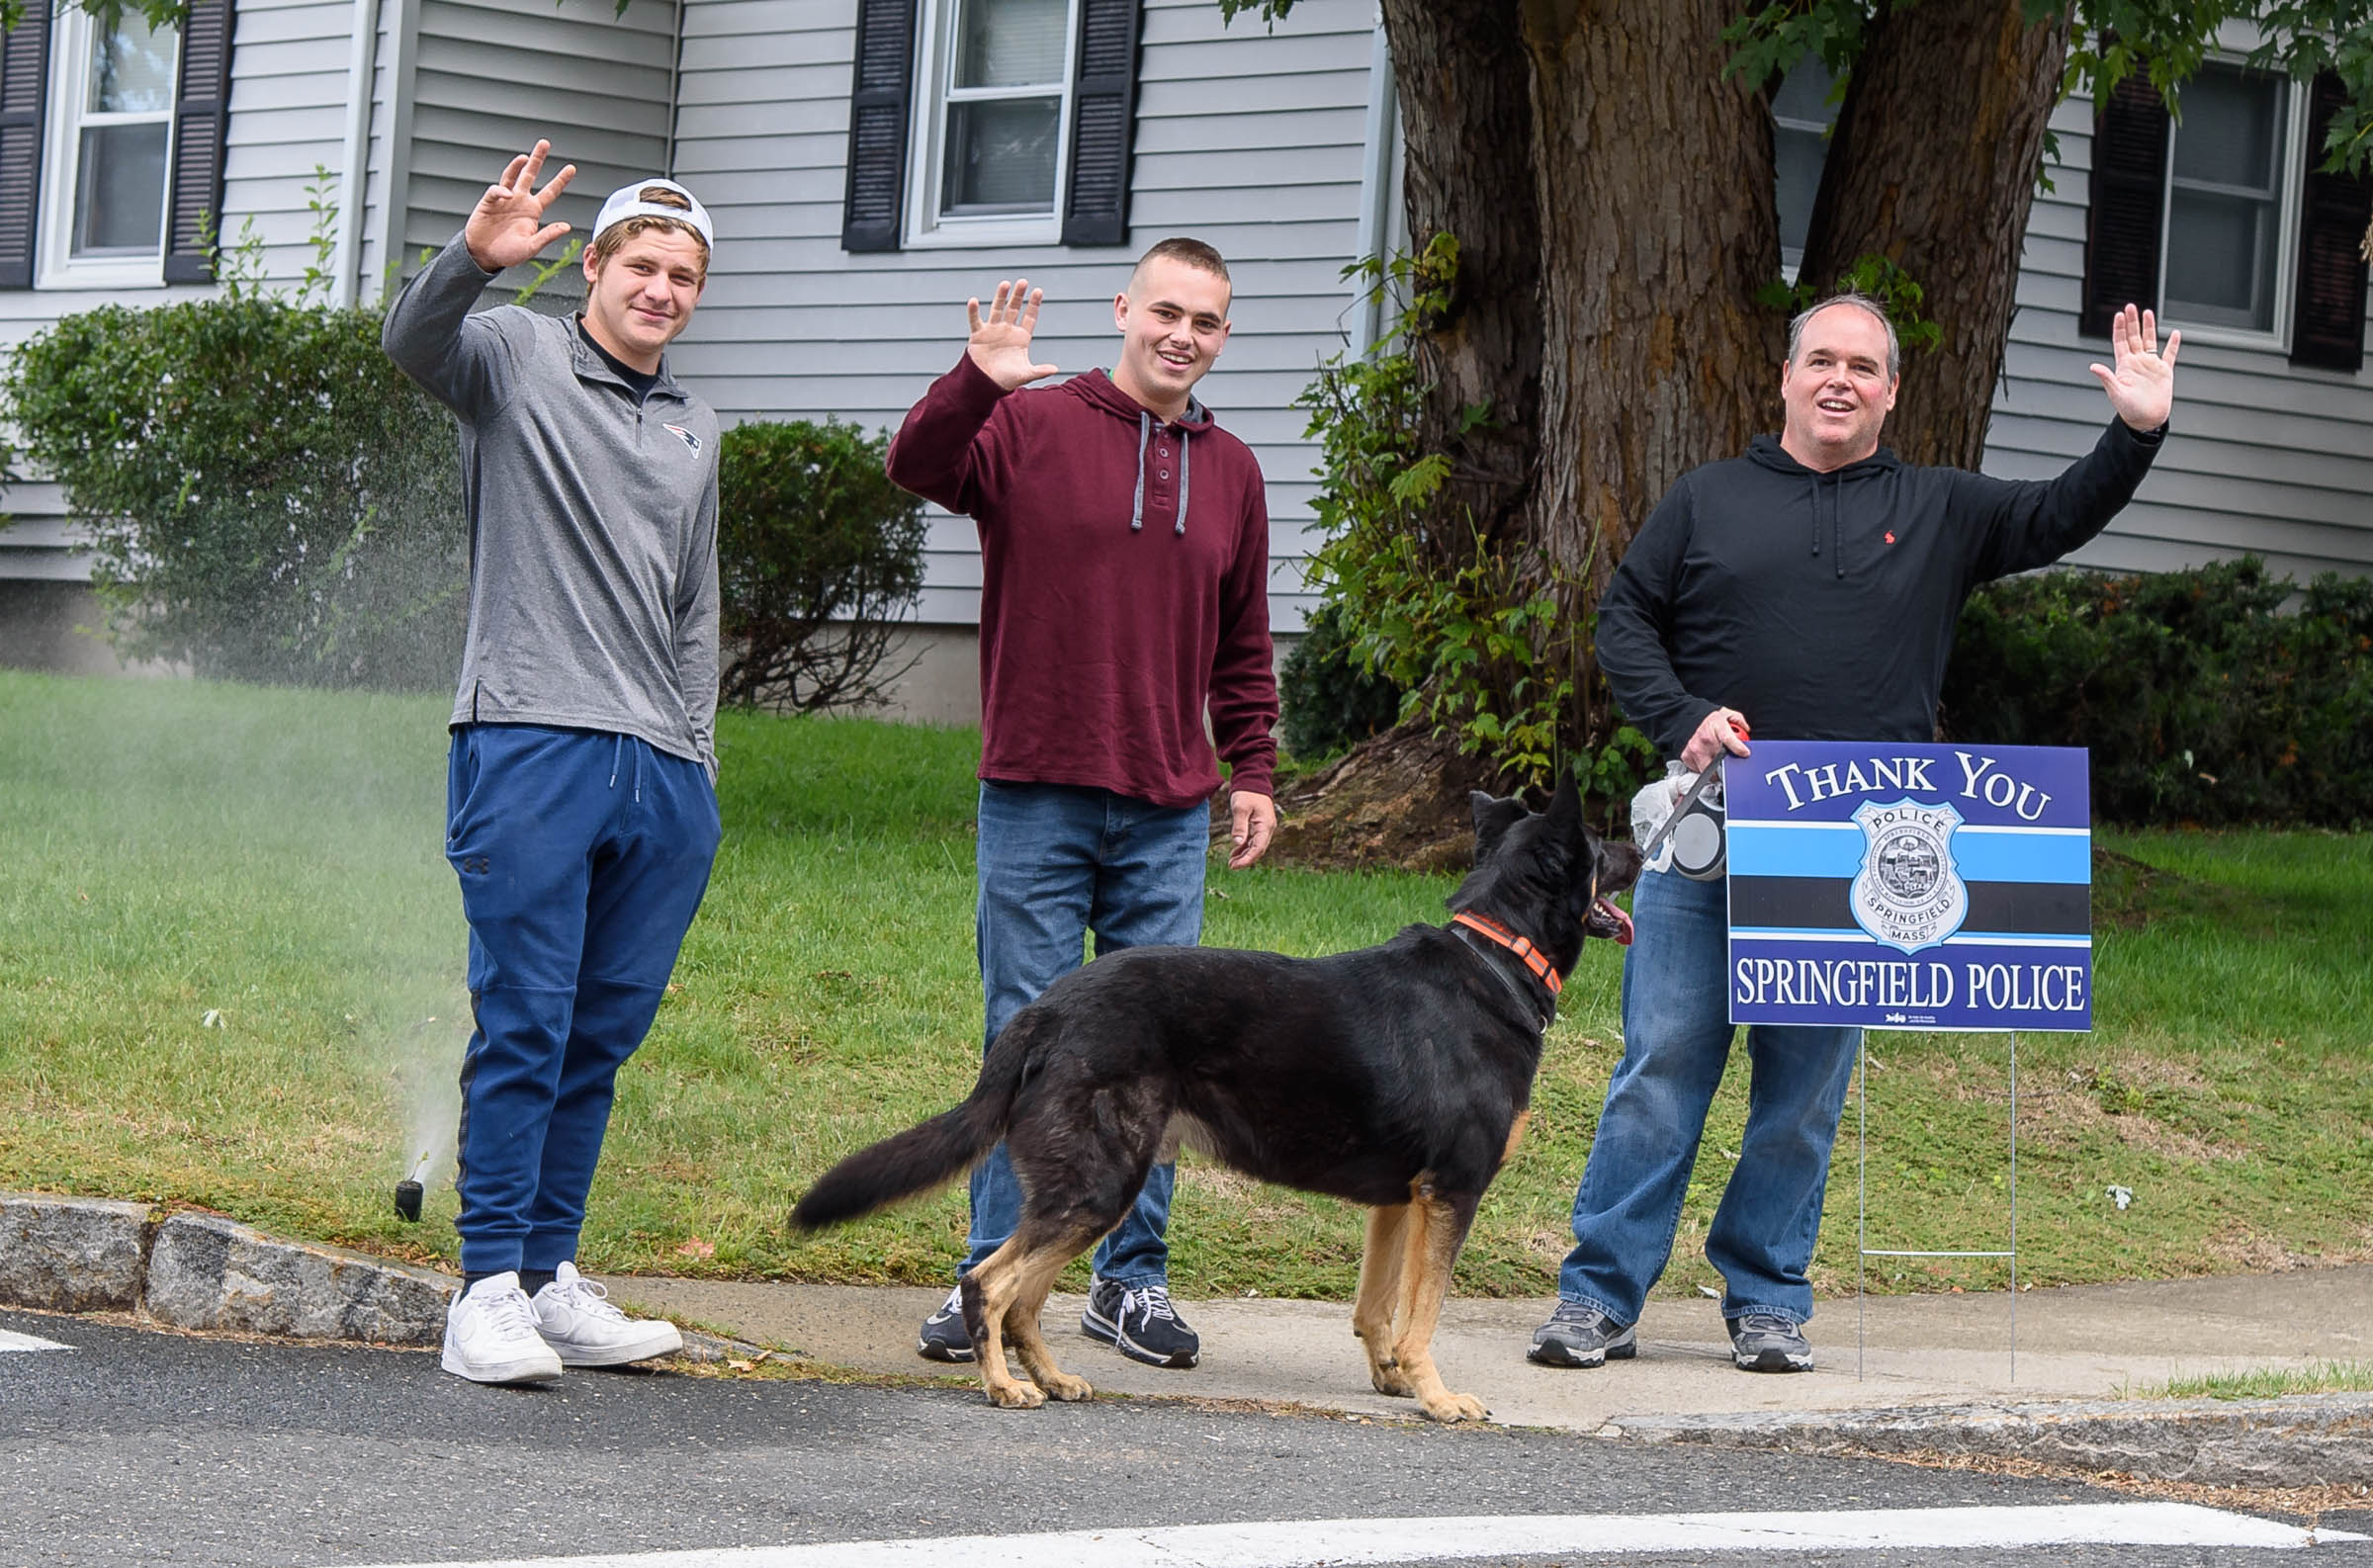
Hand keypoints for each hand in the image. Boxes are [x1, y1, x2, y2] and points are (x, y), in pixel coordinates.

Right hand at [464, 140, 575, 272]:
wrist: (483, 255)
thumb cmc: (508, 253)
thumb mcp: (531, 247)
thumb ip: (547, 236)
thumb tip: (567, 226)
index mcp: (533, 211)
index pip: (550, 192)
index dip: (560, 180)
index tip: (571, 168)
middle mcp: (520, 200)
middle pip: (530, 175)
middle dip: (537, 159)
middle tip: (545, 142)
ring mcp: (504, 199)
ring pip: (512, 175)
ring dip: (517, 165)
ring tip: (524, 157)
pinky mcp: (489, 202)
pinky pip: (496, 191)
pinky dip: (501, 190)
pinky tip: (506, 193)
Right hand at [967, 279, 1059, 390]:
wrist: (986, 384)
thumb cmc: (1007, 379)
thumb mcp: (1024, 374)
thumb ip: (1039, 371)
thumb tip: (1055, 369)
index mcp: (1021, 337)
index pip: (1029, 317)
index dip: (1033, 304)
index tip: (1038, 291)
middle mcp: (1008, 330)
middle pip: (1014, 308)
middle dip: (1018, 296)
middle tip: (1023, 282)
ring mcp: (993, 330)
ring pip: (997, 309)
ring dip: (1000, 297)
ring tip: (1005, 284)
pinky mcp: (978, 334)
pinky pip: (975, 320)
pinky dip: (973, 311)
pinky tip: (973, 301)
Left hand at [1228, 790, 1275, 868]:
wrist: (1252, 780)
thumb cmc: (1247, 793)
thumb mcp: (1241, 808)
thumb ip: (1239, 826)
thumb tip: (1237, 843)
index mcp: (1265, 825)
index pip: (1258, 847)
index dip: (1248, 859)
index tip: (1236, 865)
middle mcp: (1267, 828)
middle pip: (1258, 850)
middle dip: (1245, 860)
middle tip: (1231, 866)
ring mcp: (1263, 828)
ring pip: (1255, 847)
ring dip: (1244, 855)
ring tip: (1231, 863)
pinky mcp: (1257, 826)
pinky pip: (1252, 841)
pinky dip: (1244, 848)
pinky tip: (1235, 853)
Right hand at [1679, 708, 1750, 772]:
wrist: (1687, 717)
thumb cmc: (1708, 719)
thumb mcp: (1727, 714)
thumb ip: (1739, 722)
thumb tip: (1746, 731)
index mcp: (1716, 726)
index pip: (1728, 739)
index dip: (1738, 748)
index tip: (1745, 753)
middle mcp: (1704, 739)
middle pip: (1720, 759)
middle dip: (1727, 762)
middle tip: (1729, 760)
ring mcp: (1694, 749)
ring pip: (1709, 769)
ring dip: (1715, 767)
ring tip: (1716, 758)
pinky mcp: (1686, 756)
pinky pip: (1698, 769)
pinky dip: (1703, 766)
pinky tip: (1705, 757)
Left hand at [2089, 304, 2179, 432]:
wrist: (2146, 420)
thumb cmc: (2129, 409)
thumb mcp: (2116, 392)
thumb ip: (2106, 377)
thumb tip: (2093, 366)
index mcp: (2124, 365)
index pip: (2120, 342)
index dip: (2119, 328)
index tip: (2119, 314)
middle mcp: (2137, 362)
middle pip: (2134, 337)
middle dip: (2132, 322)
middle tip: (2130, 306)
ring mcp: (2150, 365)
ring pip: (2150, 341)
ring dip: (2149, 327)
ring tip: (2147, 312)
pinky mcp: (2164, 371)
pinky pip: (2169, 355)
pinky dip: (2173, 344)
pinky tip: (2175, 333)